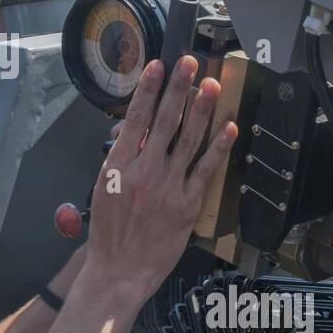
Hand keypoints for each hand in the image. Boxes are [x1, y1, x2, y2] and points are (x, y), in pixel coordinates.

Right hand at [83, 56, 235, 309]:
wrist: (120, 269)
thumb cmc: (109, 233)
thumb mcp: (103, 188)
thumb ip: (119, 159)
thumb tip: (133, 132)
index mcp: (119, 165)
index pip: (135, 118)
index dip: (148, 89)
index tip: (158, 66)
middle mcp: (144, 171)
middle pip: (164, 120)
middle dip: (178, 88)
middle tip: (190, 63)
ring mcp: (168, 186)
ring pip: (189, 139)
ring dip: (202, 109)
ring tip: (211, 85)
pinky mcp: (187, 203)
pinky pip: (206, 169)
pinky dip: (219, 147)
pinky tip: (229, 127)